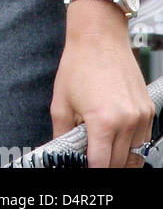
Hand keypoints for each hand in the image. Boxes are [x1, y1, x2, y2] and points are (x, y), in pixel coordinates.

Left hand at [51, 0, 154, 166]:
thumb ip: (61, 133)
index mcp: (103, 121)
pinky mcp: (149, 111)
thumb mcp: (60, 101)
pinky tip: (116, 136)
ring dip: (119, 157)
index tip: (84, 170)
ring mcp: (141, 116)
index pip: (100, 164)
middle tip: (90, 157)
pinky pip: (143, 140)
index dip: (90, 171)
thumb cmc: (80, 63)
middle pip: (119, 163)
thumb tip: (60, 152)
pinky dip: (131, 144)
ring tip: (102, 146)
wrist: (99, 37)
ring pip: (134, 155)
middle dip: (103, 164)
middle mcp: (126, 121)